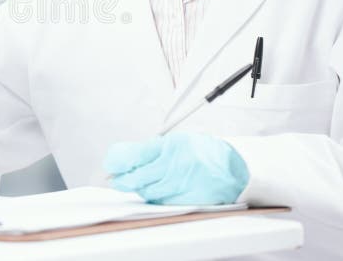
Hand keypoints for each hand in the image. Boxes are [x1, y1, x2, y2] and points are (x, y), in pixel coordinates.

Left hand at [104, 132, 248, 204]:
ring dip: (138, 189)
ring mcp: (182, 184)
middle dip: (122, 180)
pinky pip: (162, 202)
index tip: (110, 165)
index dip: (116, 161)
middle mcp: (175, 165)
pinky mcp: (188, 199)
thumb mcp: (176, 141)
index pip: (133, 155)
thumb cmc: (202, 152)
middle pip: (137, 178)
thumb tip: (122, 157)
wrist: (232, 168)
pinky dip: (154, 197)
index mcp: (170, 146)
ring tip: (137, 183)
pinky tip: (155, 190)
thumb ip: (150, 149)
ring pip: (147, 192)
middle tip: (115, 179)